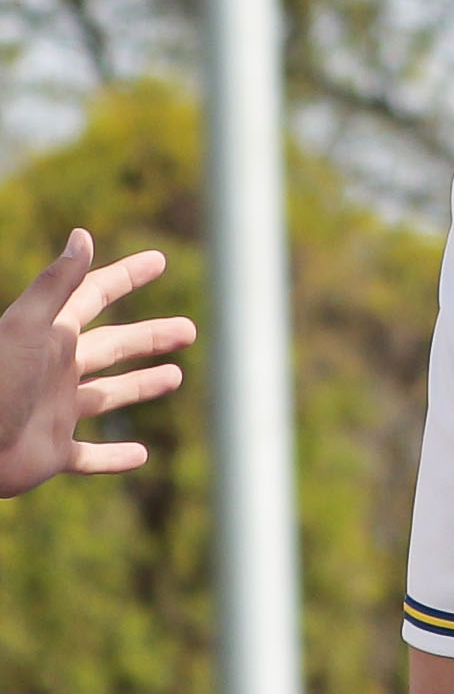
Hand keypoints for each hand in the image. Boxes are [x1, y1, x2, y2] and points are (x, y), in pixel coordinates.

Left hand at [0, 233, 193, 496]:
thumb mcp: (25, 326)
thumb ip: (55, 285)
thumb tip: (83, 236)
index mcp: (49, 337)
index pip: (93, 296)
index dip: (125, 277)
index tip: (158, 260)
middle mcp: (55, 370)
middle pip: (112, 347)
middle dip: (150, 337)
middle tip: (189, 330)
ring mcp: (55, 412)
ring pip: (107, 395)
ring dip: (140, 386)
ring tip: (176, 376)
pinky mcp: (52, 453)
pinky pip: (89, 456)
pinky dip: (114, 457)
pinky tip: (140, 455)